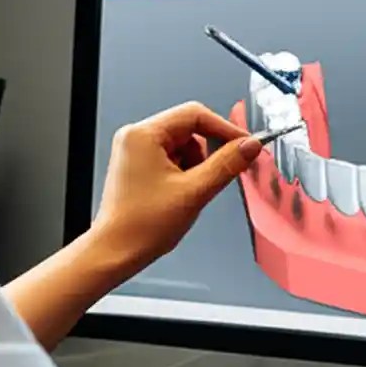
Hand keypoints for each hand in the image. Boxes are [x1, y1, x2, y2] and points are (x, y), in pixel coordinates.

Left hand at [90, 101, 260, 268]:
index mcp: (142, 135)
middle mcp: (134, 138)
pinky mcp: (137, 167)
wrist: (116, 251)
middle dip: (208, 152)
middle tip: (221, 173)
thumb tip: (249, 146)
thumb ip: (226, 165)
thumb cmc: (141, 225)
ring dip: (196, 165)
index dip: (224, 129)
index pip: (194, 114)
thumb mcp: (194, 192)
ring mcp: (134, 152)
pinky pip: (170, 159)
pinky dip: (184, 173)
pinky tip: (181, 194)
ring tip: (190, 191)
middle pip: (188, 129)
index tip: (245, 145)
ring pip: (182, 146)